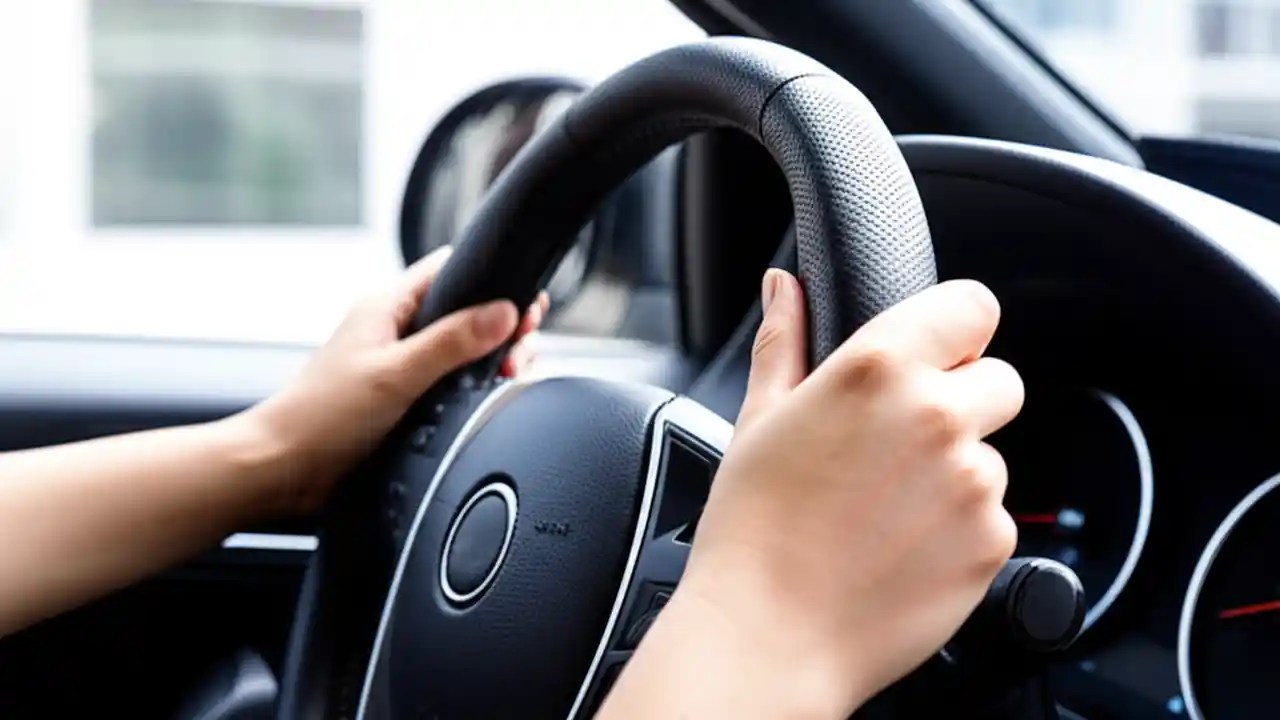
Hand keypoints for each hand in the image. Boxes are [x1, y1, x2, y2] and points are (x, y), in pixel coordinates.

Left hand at [244, 246, 546, 513]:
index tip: (524, 306)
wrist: (282, 469)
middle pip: (468, 313)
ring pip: (465, 351)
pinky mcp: (404, 400)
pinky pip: (452, 384)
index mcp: (389, 307)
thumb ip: (452, 342)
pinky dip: (474, 390)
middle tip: (517, 354)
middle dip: (502, 330)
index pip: (452, 269)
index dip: (493, 280)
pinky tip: (483, 404)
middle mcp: (397, 331)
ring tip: (506, 379)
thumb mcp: (395, 374)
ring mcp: (401, 366)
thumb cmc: (321, 416)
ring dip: (491, 362)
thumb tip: (504, 310)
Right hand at [613, 270, 1021, 717]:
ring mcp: (973, 481)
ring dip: (955, 473)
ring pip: (990, 455)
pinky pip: (992, 517)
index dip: (954, 330)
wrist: (769, 635)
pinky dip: (958, 530)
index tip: (934, 355)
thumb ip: (784, 341)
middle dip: (961, 403)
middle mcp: (938, 415)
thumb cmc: (752, 529)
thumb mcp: (758, 419)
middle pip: (997, 380)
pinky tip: (901, 547)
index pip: (973, 306)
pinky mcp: (993, 541)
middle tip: (897, 446)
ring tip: (885, 510)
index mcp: (878, 368)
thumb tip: (784, 286)